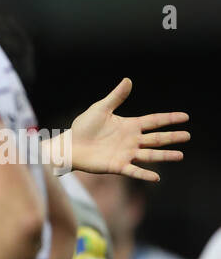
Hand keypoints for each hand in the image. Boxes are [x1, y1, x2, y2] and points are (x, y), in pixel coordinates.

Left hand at [63, 78, 188, 181]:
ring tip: (180, 155)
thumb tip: (128, 80)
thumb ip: (116, 96)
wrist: (70, 146)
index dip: (169, 119)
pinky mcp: (117, 166)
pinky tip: (156, 178)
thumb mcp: (101, 109)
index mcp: (130, 126)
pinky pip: (134, 171)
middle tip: (188, 136)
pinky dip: (144, 174)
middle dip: (172, 137)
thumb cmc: (83, 127)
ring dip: (165, 155)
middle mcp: (131, 140)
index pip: (154, 121)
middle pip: (156, 138)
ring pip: (150, 155)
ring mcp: (126, 154)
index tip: (185, 117)